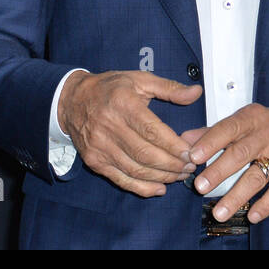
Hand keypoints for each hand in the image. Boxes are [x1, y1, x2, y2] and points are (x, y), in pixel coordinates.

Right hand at [57, 70, 201, 196]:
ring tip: (180, 175)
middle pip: (146, 154)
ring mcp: (101, 147)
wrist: (72, 101)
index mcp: (123, 104)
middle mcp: (110, 127)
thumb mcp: (139, 79)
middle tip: (190, 167)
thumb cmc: (110, 88)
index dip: (174, 146)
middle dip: (173, 165)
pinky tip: (160, 188)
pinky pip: (122, 180)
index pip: (152, 131)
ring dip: (162, 177)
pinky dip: (143, 188)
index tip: (191, 153)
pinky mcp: (95, 162)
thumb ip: (169, 88)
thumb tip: (196, 93)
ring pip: (136, 170)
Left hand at [184, 104, 268, 222]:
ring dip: (236, 196)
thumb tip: (184, 140)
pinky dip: (265, 206)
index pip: (228, 129)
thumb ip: (213, 132)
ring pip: (257, 176)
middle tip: (200, 187)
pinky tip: (252, 216)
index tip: (193, 157)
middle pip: (241, 153)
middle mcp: (268, 133)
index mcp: (252, 117)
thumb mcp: (243, 122)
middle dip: (218, 171)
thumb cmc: (268, 127)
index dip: (210, 143)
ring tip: (219, 212)